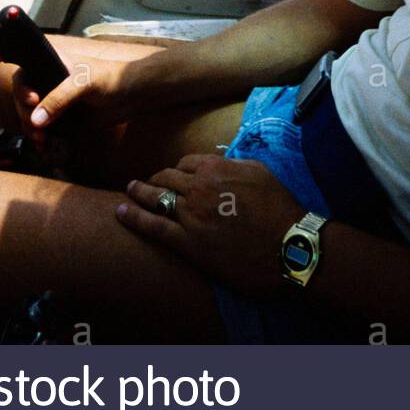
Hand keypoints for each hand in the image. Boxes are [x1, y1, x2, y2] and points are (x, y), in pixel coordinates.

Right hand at [9, 48, 132, 149]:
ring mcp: (56, 103)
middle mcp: (50, 83)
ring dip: (31, 130)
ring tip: (42, 140)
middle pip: (24, 99)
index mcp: (51, 65)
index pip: (25, 74)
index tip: (33, 101)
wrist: (134, 96)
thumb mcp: (83, 83)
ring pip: (32, 117)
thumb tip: (35, 120)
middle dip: (25, 114)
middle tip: (36, 128)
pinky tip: (44, 146)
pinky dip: (42, 139)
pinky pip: (46, 130)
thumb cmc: (111, 78)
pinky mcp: (64, 120)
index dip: (22, 88)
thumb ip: (60, 98)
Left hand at [116, 154, 302, 297]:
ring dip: (139, 193)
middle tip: (147, 184)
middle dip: (155, 180)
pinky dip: (133, 218)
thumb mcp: (259, 172)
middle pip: (167, 178)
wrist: (289, 247)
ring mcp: (191, 216)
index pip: (186, 163)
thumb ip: (233, 164)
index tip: (176, 176)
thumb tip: (219, 161)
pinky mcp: (188, 244)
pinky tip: (120, 212)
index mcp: (216, 168)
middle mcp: (199, 188)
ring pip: (156, 198)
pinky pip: (153, 227)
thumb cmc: (280, 209)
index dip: (179, 170)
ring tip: (128, 191)